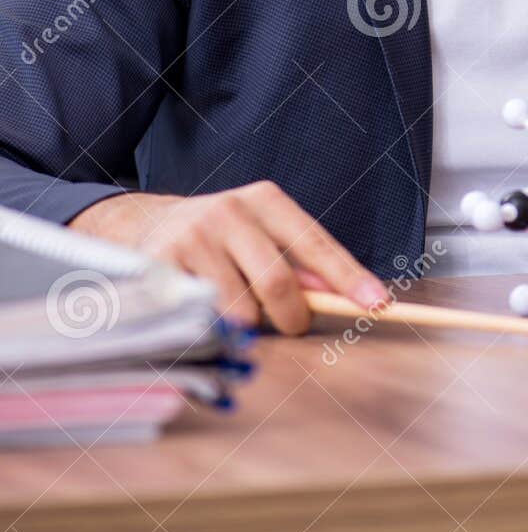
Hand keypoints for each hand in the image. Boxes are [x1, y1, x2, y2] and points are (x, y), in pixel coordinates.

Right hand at [68, 184, 388, 334]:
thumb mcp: (262, 236)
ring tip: (235, 309)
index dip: (347, 277)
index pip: (315, 243)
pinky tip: (206, 313)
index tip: (377, 303)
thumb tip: (341, 294)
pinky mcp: (161, 267)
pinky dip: (215, 331)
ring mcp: (192, 238)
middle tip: (292, 325)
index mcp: (264, 200)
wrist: (144, 226)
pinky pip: (205, 321)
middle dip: (292, 317)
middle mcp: (228, 212)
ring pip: (240, 312)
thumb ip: (300, 264)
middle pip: (278, 284)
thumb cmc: (221, 240)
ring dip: (248, 327)